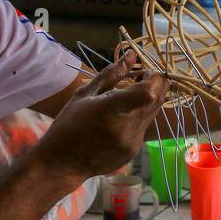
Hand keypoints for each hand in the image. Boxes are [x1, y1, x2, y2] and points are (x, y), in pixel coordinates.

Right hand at [32, 53, 168, 184]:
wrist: (62, 164)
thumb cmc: (68, 125)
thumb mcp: (84, 94)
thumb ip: (111, 74)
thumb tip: (132, 55)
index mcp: (111, 108)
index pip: (148, 92)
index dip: (154, 79)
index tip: (146, 72)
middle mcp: (126, 126)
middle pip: (158, 99)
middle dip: (156, 85)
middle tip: (141, 80)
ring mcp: (132, 141)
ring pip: (153, 113)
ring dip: (148, 101)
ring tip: (127, 99)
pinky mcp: (134, 150)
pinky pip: (144, 128)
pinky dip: (138, 119)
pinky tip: (118, 122)